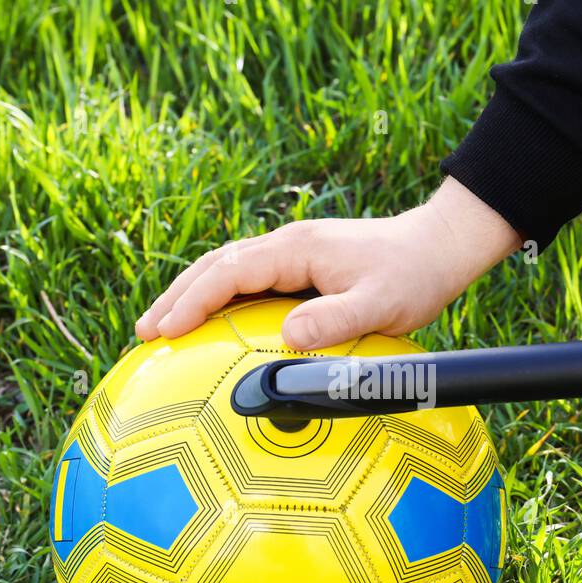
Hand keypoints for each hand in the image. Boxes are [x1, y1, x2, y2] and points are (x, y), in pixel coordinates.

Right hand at [135, 178, 520, 349]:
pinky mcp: (300, 267)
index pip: (228, 272)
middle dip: (176, 298)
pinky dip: (218, 299)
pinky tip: (210, 326)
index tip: (164, 331)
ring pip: (227, 271)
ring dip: (192, 297)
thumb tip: (287, 338)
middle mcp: (286, 244)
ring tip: (162, 330)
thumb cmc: (413, 275)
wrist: (438, 247)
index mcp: (296, 248)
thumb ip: (334, 320)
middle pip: (215, 267)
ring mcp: (292, 254)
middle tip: (144, 335)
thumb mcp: (380, 303)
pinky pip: (247, 281)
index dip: (192, 301)